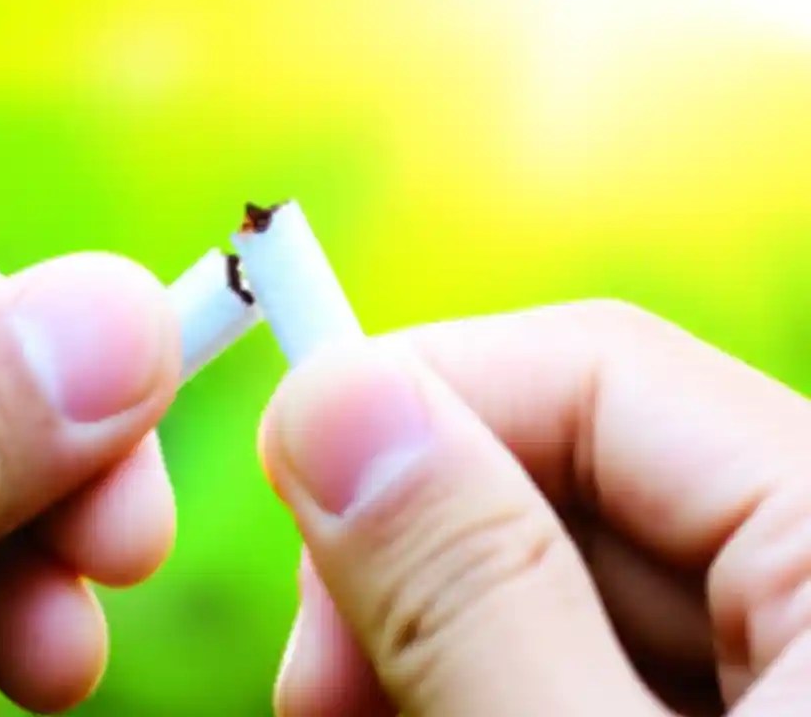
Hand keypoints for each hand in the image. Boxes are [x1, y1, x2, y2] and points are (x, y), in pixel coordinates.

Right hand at [263, 301, 810, 715]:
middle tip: (317, 678)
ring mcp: (800, 649)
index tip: (288, 496)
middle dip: (416, 549)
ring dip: (437, 621)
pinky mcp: (765, 706)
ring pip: (573, 570)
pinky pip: (604, 651)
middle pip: (577, 471)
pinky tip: (425, 714)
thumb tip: (330, 398)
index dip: (416, 400)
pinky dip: (501, 679)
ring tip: (353, 712)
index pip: (601, 365)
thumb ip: (474, 592)